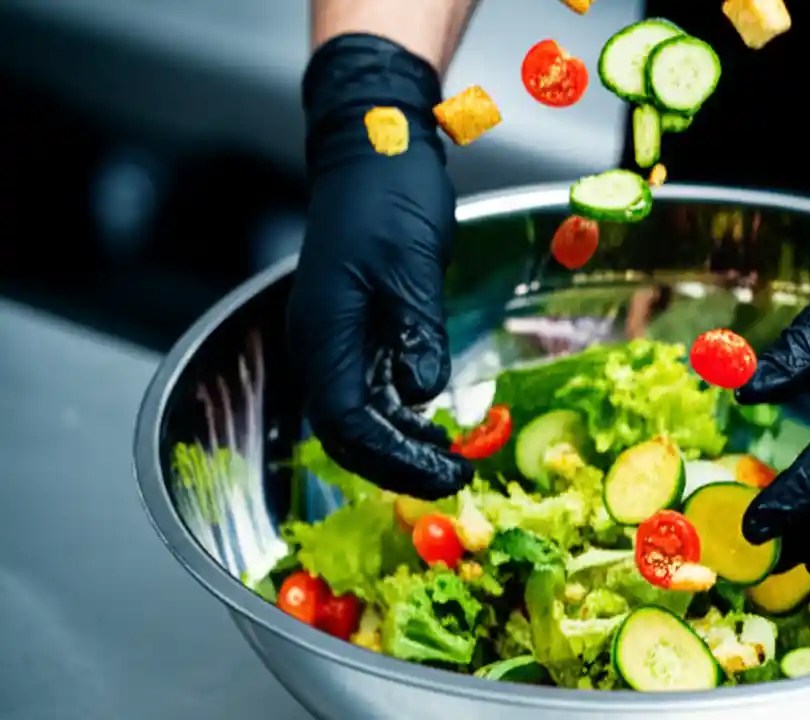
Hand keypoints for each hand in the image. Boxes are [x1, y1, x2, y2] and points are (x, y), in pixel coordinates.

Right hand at [287, 34, 471, 497]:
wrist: (374, 151)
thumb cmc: (388, 197)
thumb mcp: (410, 263)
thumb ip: (415, 330)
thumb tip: (421, 392)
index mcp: (324, 330)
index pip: (347, 422)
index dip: (394, 458)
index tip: (446, 473)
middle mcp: (321, 343)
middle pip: (346, 431)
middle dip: (398, 464)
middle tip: (455, 478)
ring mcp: (334, 338)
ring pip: (357, 417)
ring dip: (401, 446)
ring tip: (452, 460)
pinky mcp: (354, 330)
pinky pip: (369, 391)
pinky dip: (400, 417)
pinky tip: (433, 426)